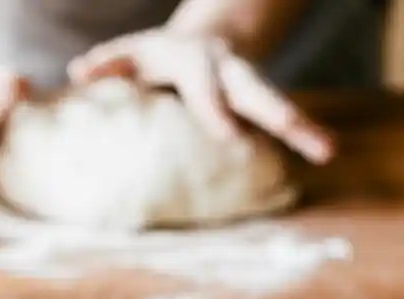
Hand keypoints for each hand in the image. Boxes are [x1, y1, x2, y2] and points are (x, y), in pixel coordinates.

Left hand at [68, 29, 333, 163]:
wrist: (205, 41)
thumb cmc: (157, 58)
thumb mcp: (132, 53)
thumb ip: (107, 62)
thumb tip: (77, 73)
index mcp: (196, 61)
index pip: (205, 86)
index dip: (216, 109)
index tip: (228, 135)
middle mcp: (230, 72)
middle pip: (255, 90)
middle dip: (275, 111)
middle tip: (294, 129)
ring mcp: (250, 87)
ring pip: (277, 104)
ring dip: (303, 127)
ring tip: (326, 150)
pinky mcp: (261, 106)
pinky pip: (284, 121)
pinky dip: (305, 136)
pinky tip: (325, 152)